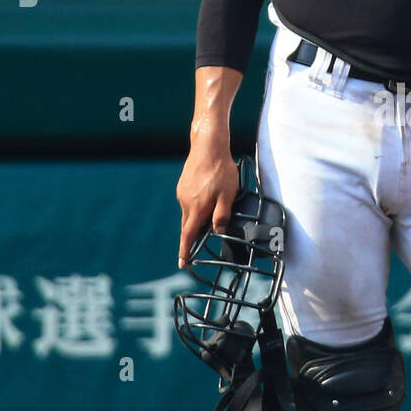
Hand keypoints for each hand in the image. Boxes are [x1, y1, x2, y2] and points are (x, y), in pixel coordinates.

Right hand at [176, 145, 239, 267]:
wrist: (208, 147)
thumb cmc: (221, 170)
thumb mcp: (228, 194)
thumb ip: (222, 215)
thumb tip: (218, 232)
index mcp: (197, 208)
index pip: (188, 235)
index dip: (185, 251)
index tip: (182, 264)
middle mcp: (186, 203)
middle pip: (188, 226)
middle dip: (192, 237)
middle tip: (198, 244)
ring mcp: (182, 194)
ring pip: (189, 214)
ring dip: (197, 219)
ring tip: (211, 212)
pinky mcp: (183, 186)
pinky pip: (188, 202)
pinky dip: (196, 207)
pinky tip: (206, 198)